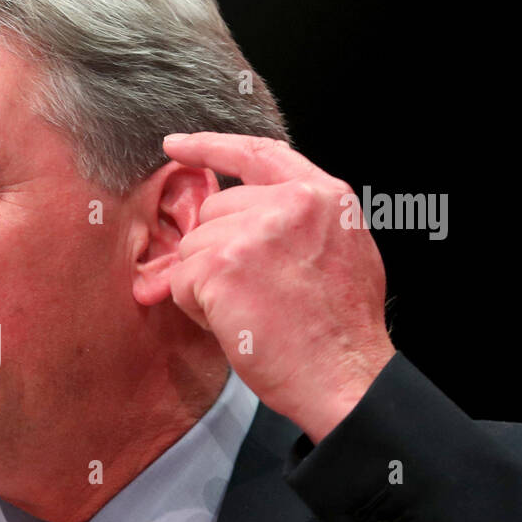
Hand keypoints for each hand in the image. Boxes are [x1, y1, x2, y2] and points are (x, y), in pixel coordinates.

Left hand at [159, 133, 394, 442]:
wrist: (344, 376)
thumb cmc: (339, 330)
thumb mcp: (342, 251)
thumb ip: (298, 220)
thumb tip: (244, 211)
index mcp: (324, 196)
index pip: (258, 153)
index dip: (212, 146)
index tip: (176, 145)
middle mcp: (291, 203)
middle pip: (214, 209)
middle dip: (218, 252)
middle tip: (255, 294)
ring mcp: (255, 231)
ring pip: (193, 246)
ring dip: (207, 284)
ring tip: (252, 311)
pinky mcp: (222, 265)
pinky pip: (181, 280)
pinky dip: (196, 308)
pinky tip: (235, 322)